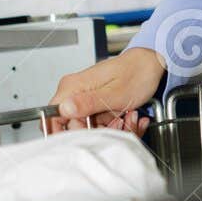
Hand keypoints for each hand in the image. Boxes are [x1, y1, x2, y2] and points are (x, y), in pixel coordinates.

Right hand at [46, 47, 165, 136]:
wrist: (150, 64)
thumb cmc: (136, 73)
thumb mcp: (114, 93)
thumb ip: (88, 103)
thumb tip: (64, 110)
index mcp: (73, 86)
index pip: (51, 116)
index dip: (64, 132)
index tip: (84, 137)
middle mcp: (74, 91)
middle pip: (71, 125)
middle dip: (94, 131)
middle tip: (115, 124)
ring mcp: (84, 97)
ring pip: (86, 125)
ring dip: (106, 128)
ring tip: (125, 118)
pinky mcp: (94, 102)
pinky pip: (96, 121)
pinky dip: (112, 123)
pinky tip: (125, 117)